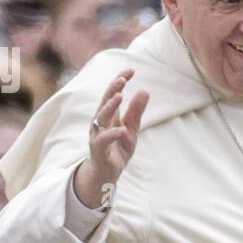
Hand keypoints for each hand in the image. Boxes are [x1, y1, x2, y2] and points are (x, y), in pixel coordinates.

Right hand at [73, 70, 146, 208]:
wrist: (108, 172)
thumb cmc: (118, 148)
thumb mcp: (131, 129)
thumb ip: (136, 112)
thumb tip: (145, 90)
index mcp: (109, 115)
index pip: (113, 93)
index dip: (120, 81)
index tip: (131, 70)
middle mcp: (100, 122)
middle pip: (105, 102)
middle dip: (112, 89)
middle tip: (122, 79)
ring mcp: (98, 134)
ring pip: (101, 117)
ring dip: (110, 107)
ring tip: (120, 97)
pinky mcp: (98, 149)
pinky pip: (104, 140)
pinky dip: (113, 134)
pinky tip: (122, 129)